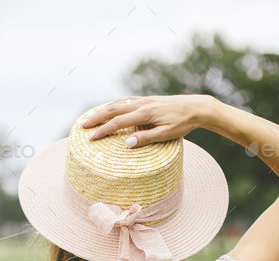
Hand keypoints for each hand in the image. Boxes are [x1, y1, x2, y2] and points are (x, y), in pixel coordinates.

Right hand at [82, 94, 213, 146]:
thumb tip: (127, 143)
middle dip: (96, 118)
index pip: (117, 122)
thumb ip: (146, 138)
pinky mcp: (148, 100)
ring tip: (91, 118)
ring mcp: (144, 100)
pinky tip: (110, 108)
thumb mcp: (166, 134)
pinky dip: (114, 105)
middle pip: (113, 109)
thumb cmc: (183, 123)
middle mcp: (141, 104)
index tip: (90, 138)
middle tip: (82, 126)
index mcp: (144, 114)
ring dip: (103, 110)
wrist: (196, 107)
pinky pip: (126, 101)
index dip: (102, 130)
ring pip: (118, 103)